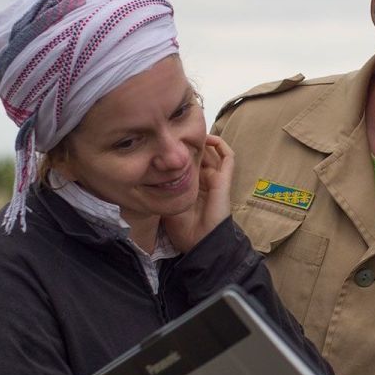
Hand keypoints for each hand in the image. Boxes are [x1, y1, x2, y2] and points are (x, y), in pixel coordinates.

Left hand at [162, 135, 233, 251]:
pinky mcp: (224, 179)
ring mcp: (216, 179)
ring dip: (204, 141)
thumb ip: (160, 189)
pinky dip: (221, 145)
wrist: (200, 242)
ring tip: (192, 132)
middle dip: (190, 144)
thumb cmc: (182, 229)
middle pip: (201, 155)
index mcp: (192, 187)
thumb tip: (145, 173)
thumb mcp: (164, 204)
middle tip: (178, 134)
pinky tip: (208, 138)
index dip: (180, 153)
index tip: (167, 144)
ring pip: (213, 153)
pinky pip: (228, 157)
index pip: (188, 164)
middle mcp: (204, 181)